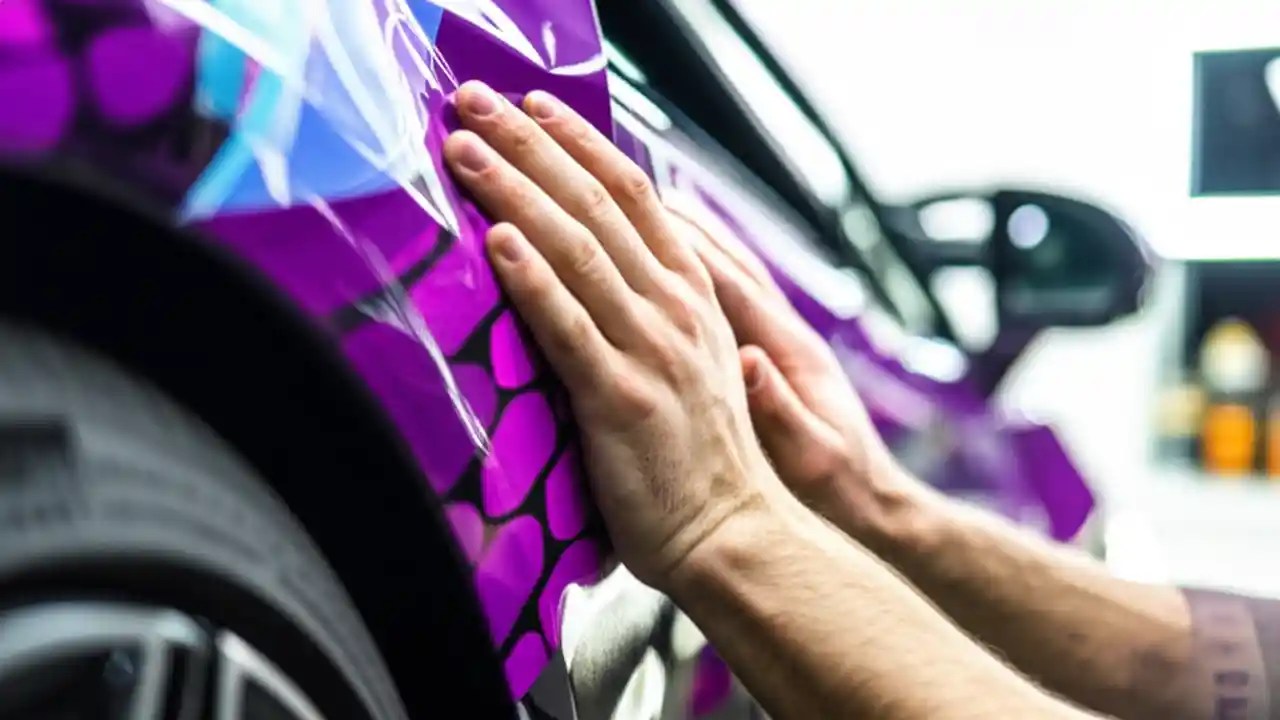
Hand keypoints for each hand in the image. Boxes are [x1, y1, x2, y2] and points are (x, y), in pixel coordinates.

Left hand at [443, 82, 782, 590]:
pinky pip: (569, 325)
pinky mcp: (620, 398)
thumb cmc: (705, 459)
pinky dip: (531, 277)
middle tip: (474, 99)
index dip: (580, 143)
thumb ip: (656, 313)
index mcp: (693, 295)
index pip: (633, 195)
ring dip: (516, 191)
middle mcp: (675, 309)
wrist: (736, 533)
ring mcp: (651, 350)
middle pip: (597, 204)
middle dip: (531, 144)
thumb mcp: (694, 364)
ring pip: (577, 250)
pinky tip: (497, 238)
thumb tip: (601, 270)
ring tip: (464, 148)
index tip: (535, 105)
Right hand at [674, 207, 931, 545]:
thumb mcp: (813, 464)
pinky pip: (728, 299)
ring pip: (727, 273)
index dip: (689, 248)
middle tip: (626, 178)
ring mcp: (780, 344)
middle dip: (679, 220)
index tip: (643, 209)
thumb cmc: (842, 496)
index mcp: (792, 359)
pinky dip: (700, 268)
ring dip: (687, 233)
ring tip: (644, 197)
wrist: (873, 511)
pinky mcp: (771, 359)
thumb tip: (751, 364)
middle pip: (727, 263)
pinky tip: (673, 253)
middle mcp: (785, 338)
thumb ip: (782, 414)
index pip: (733, 290)